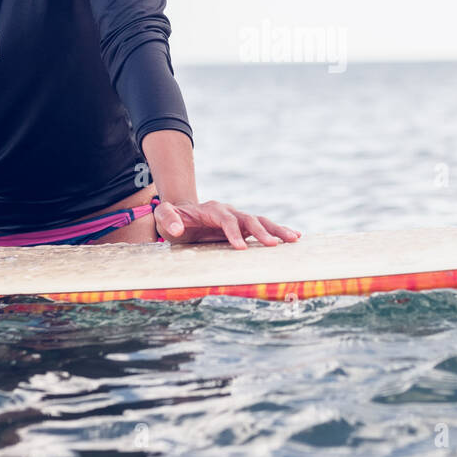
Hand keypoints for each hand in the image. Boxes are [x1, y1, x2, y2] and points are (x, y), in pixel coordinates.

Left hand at [151, 198, 300, 249]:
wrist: (180, 214)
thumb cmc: (171, 218)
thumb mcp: (162, 217)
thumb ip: (167, 219)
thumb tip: (177, 230)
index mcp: (211, 209)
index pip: (226, 219)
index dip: (233, 232)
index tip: (240, 247)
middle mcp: (228, 211)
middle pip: (249, 218)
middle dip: (262, 231)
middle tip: (274, 244)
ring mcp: (237, 218)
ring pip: (260, 221)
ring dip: (276, 229)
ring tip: (294, 238)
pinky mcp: (243, 227)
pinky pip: (262, 227)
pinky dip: (277, 230)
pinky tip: (294, 236)